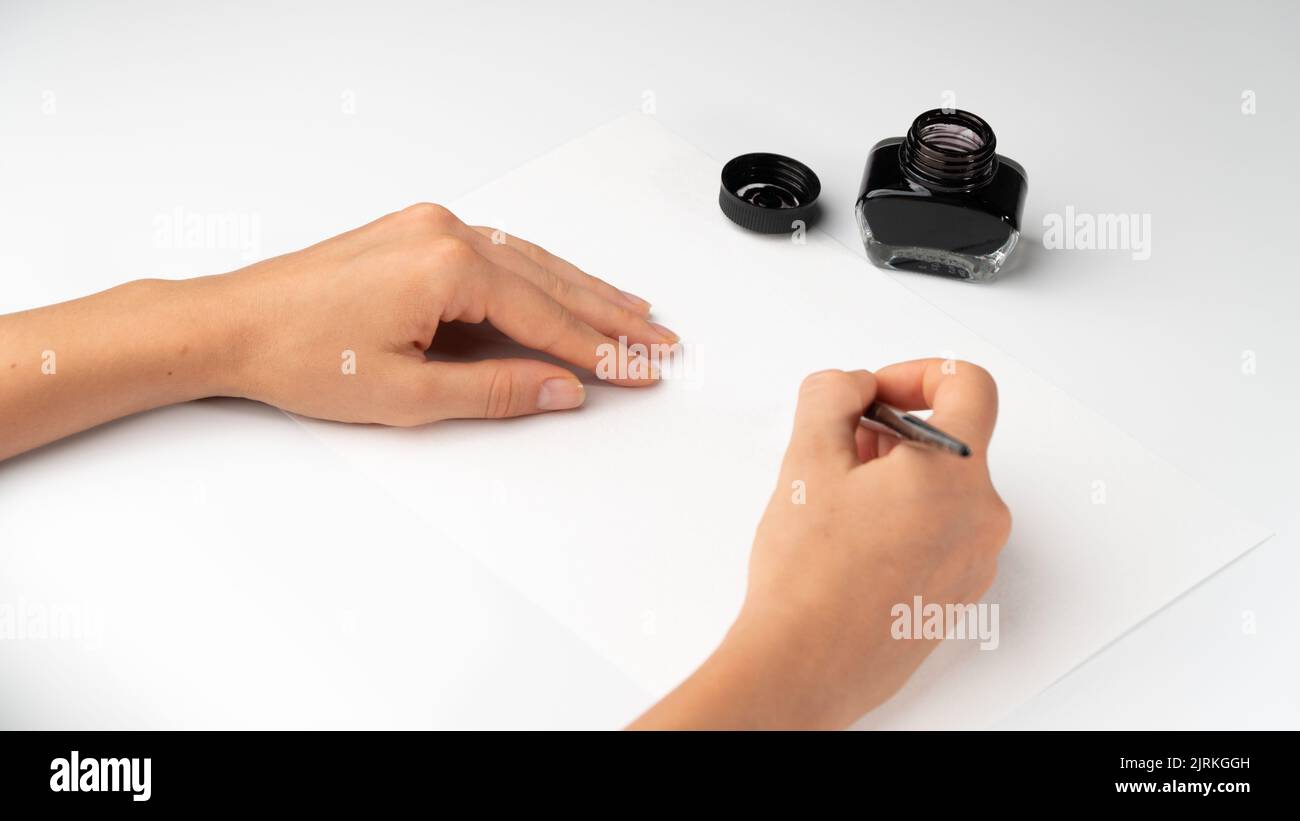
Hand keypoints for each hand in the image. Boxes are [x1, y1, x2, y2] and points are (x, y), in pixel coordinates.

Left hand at [0, 203, 676, 458]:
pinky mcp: (417, 231)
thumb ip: (496, 389)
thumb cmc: (302, 358)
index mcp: (448, 268)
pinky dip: (541, 275)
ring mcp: (431, 226)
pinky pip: (501, 251)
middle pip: (552, 281)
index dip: (601, 352)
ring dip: (584, 290)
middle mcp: (447, 233)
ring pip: (532, 261)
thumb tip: (563, 389)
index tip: (644, 370)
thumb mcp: (407, 395)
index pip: (547, 318)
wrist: (232, 324)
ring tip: (634, 313)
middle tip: (660, 341)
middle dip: (610, 316)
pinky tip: (567, 286)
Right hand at [631, 360, 1010, 728]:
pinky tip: (850, 546)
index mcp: (956, 474)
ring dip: (894, 480)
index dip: (916, 374)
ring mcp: (973, 564)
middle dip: (892, 435)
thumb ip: (832, 396)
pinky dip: (901, 523)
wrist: (804, 666)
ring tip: (837, 507)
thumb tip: (853, 386)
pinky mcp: (955, 597)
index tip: (874, 395)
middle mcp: (981, 519)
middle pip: (950, 442)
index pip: (969, 385)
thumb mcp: (808, 458)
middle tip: (837, 454)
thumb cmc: (809, 576)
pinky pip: (939, 536)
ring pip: (942, 492)